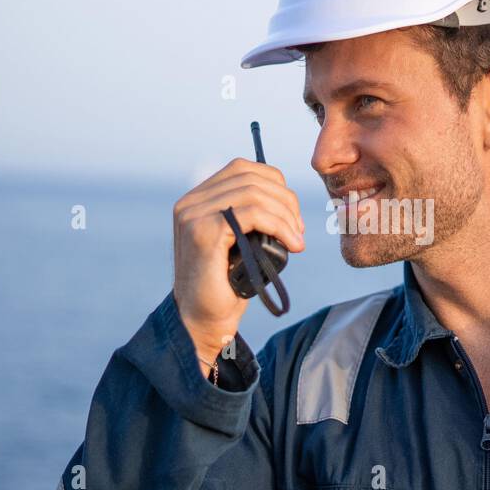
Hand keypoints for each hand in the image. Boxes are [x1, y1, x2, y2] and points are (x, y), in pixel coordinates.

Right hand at [172, 158, 305, 371]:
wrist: (201, 320)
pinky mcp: (203, 232)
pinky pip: (252, 213)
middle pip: (252, 178)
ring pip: (254, 193)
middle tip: (299, 232)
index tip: (292, 217)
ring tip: (297, 241)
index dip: (276, 185)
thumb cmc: (225, 285)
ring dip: (286, 216)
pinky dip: (279, 226)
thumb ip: (249, 216)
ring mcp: (194, 215)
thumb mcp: (239, 241)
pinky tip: (291, 244)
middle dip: (286, 201)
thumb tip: (285, 199)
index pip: (243, 169)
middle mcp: (191, 202)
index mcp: (197, 199)